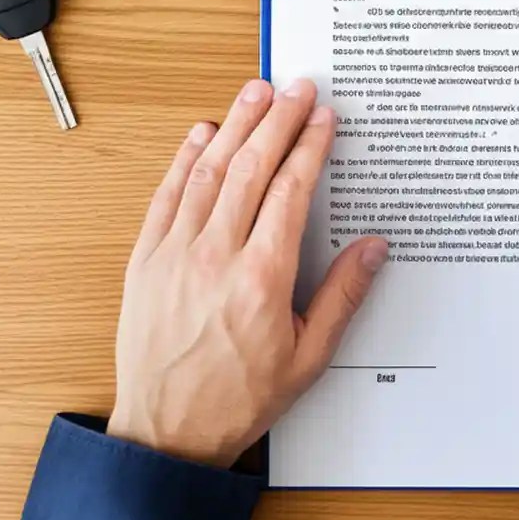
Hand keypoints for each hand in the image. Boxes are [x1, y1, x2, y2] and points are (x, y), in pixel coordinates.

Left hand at [107, 78, 387, 467]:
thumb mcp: (308, 358)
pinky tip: (200, 135)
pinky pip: (166, 197)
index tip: (324, 118)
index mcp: (262, 278)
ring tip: (255, 93)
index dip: (310, 147)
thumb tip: (374, 248)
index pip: (290, 191)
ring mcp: (174, 255)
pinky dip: (184, 160)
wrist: (166, 431)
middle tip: (297, 87)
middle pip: (251, 168)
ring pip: (207, 172)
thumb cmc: (238, 399)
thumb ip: (343, 296)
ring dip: (233, 126)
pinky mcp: (144, 261)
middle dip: (278, 121)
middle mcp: (215, 257)